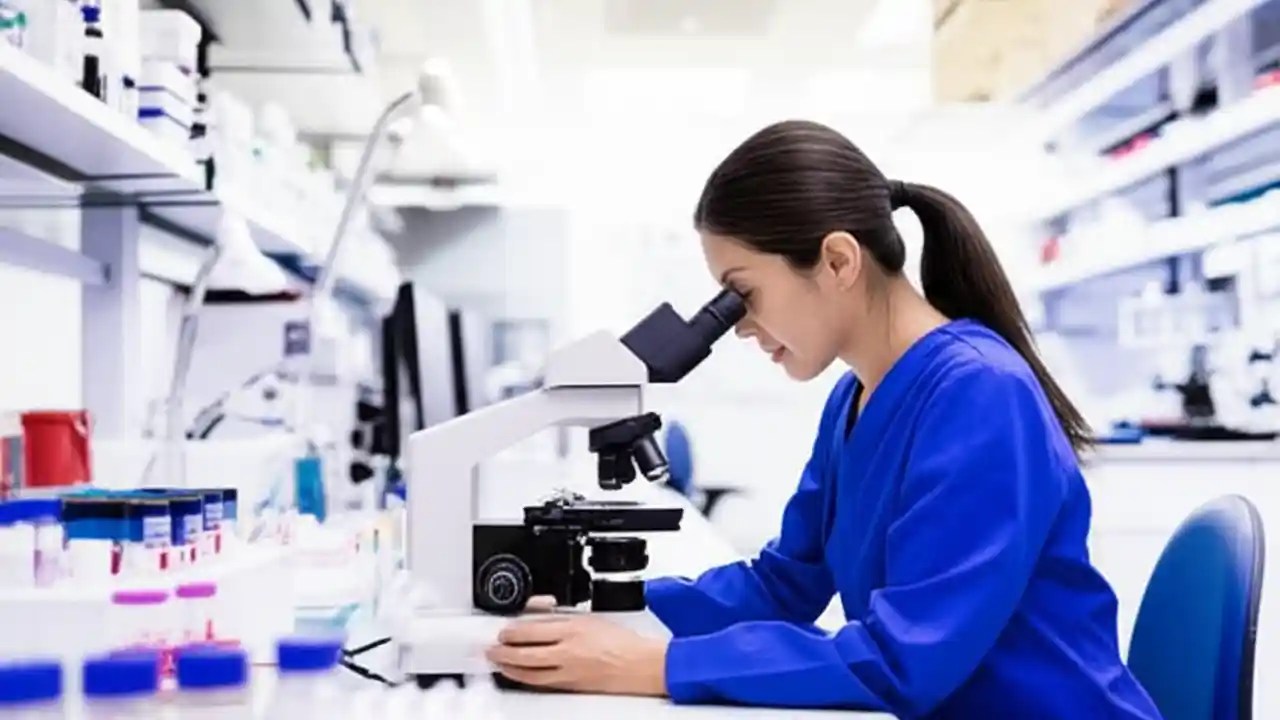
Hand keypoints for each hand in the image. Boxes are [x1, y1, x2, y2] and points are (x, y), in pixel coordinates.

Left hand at [486, 614, 668, 696]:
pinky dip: (527, 679)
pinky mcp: (572, 686)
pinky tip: (521, 676)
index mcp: (572, 629)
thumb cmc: (621, 641)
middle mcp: (568, 652)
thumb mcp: (589, 618)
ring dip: (510, 668)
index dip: (511, 632)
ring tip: (500, 664)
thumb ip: (560, 617)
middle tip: (491, 649)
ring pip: (530, 673)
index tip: (503, 631)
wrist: (640, 664)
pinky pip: (542, 683)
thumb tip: (537, 613)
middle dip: (503, 652)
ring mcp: (569, 672)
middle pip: (525, 654)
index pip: (531, 630)